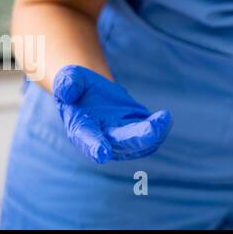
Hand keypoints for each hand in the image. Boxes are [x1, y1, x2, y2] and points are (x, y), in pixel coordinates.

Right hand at [52, 65, 171, 162]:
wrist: (89, 93)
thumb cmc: (76, 87)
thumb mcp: (68, 78)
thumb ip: (67, 84)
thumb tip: (69, 92)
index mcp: (81, 128)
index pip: (87, 139)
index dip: (94, 146)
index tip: (102, 154)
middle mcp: (102, 137)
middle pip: (122, 143)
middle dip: (137, 139)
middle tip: (152, 130)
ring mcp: (121, 136)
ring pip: (140, 143)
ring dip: (154, 134)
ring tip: (164, 118)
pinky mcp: (136, 129)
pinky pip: (151, 137)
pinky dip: (159, 130)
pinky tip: (165, 119)